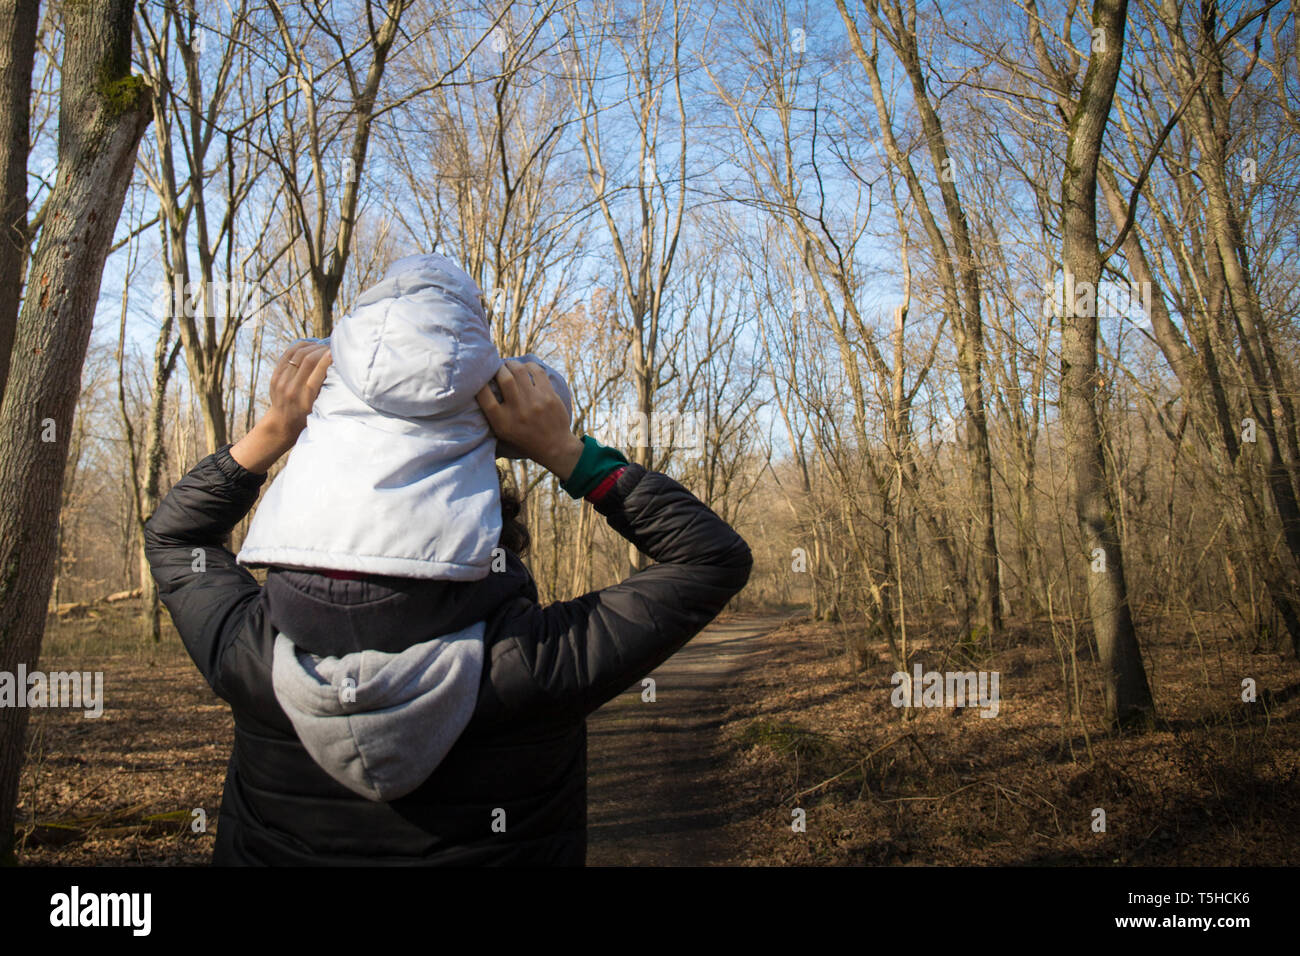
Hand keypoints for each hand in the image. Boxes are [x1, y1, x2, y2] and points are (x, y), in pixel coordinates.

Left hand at [230, 340, 331, 472]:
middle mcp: (291, 389)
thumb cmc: (308, 418)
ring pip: (297, 354)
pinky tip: (310, 346)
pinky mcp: (275, 376)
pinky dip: (300, 346)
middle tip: (332, 347)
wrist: (283, 424)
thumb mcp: (319, 409)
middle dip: (322, 350)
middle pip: (307, 359)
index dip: (328, 359)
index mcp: (305, 400)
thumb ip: (326, 392)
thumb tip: (339, 369)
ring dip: (312, 346)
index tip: (338, 352)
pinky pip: (287, 354)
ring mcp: (281, 382)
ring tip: (323, 346)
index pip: (317, 372)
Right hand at [476, 360, 582, 480]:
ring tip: (509, 366)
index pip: (484, 395)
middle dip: (498, 368)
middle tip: (497, 368)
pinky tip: (525, 368)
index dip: (479, 381)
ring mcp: (535, 402)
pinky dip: (529, 366)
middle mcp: (518, 411)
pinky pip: (537, 372)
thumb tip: (477, 389)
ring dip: (512, 364)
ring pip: (520, 371)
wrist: (555, 447)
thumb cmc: (524, 440)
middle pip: (504, 378)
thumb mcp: (502, 433)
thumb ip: (491, 415)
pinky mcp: (550, 396)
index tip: (480, 377)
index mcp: (502, 422)